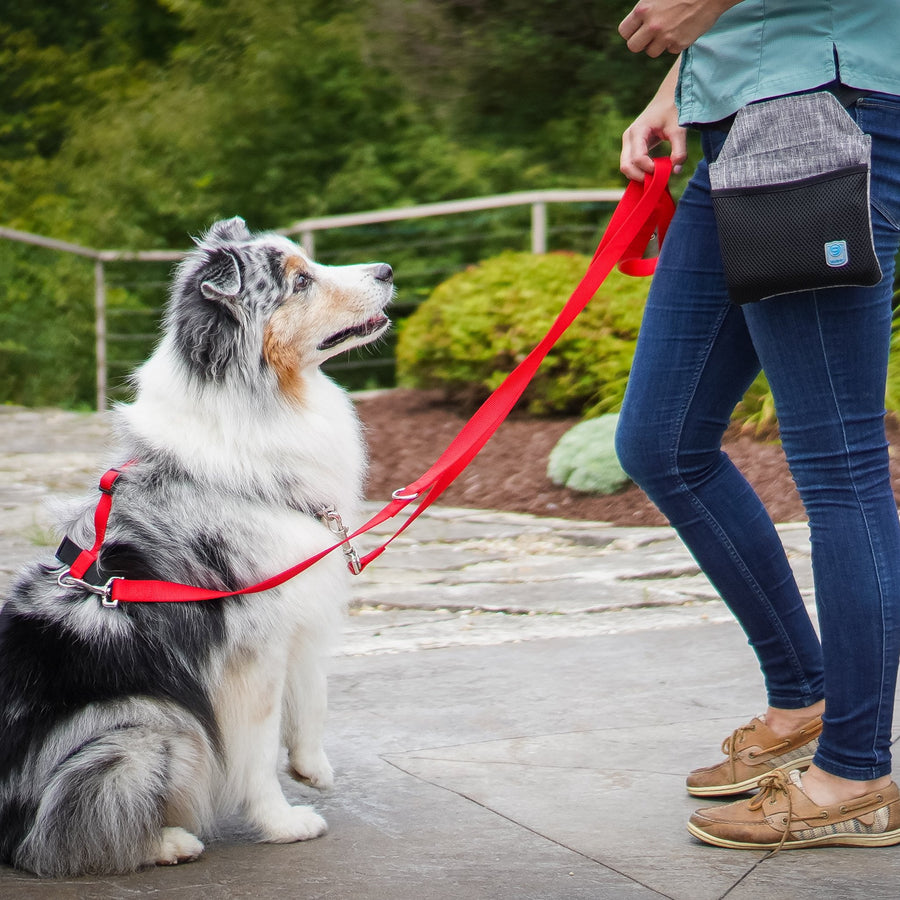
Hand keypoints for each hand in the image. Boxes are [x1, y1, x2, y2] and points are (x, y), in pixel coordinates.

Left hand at [619, 0, 738, 56]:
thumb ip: (644, 9)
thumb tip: (637, 21)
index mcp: (643, 9)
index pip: (624, 31)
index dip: (631, 31)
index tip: (638, 29)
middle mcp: (652, 25)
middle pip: (633, 46)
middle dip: (641, 42)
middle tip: (651, 35)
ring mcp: (666, 36)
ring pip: (651, 52)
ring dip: (658, 44)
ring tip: (669, 30)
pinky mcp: (679, 44)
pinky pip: (670, 50)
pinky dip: (675, 43)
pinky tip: (683, 29)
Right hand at [620, 63, 686, 180]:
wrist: (668, 98)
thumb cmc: (673, 111)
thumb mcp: (679, 130)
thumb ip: (680, 151)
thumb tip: (675, 171)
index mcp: (638, 131)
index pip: (638, 158)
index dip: (651, 168)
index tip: (666, 170)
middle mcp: (628, 138)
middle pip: (626, 166)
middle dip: (641, 176)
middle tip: (658, 178)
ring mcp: (627, 142)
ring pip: (626, 167)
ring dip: (640, 175)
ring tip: (658, 174)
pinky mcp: (631, 146)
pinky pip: (630, 164)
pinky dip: (640, 171)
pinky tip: (655, 170)